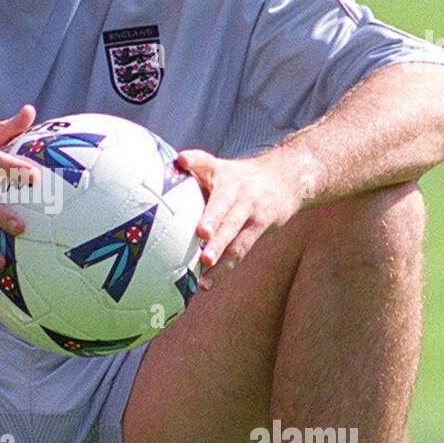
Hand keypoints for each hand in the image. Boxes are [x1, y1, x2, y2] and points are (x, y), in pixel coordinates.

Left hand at [177, 149, 303, 288]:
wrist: (288, 177)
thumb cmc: (241, 178)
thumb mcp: (221, 169)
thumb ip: (193, 177)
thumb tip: (155, 192)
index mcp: (220, 172)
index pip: (205, 161)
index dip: (194, 160)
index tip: (182, 160)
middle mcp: (236, 188)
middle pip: (223, 203)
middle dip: (212, 217)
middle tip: (201, 232)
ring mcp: (250, 207)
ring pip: (233, 229)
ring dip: (220, 247)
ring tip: (206, 262)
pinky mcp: (260, 224)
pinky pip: (241, 248)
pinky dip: (223, 267)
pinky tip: (206, 283)